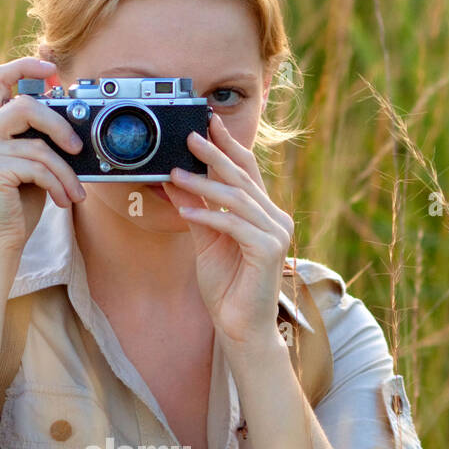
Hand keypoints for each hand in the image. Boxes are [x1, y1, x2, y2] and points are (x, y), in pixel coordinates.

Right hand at [0, 56, 85, 255]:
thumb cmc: (14, 212)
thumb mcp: (31, 170)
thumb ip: (39, 142)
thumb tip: (70, 121)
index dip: (26, 67)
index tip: (51, 67)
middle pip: (23, 105)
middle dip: (59, 124)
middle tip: (77, 147)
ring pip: (37, 143)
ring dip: (65, 170)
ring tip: (75, 192)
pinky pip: (37, 166)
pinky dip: (58, 184)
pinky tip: (62, 201)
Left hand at [160, 114, 293, 353]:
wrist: (240, 327)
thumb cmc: (227, 287)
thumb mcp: (205, 241)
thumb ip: (195, 209)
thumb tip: (173, 179)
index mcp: (264, 213)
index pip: (246, 171)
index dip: (228, 146)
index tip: (207, 122)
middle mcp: (275, 218)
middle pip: (243, 178)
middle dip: (215, 154)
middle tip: (190, 135)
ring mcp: (275, 233)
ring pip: (237, 199)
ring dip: (204, 185)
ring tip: (175, 174)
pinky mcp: (268, 250)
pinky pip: (234, 226)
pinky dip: (208, 218)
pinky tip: (186, 215)